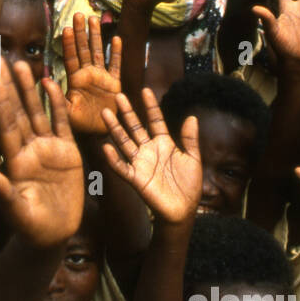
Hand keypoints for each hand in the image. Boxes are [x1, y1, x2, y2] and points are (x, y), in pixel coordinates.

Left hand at [0, 59, 83, 246]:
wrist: (53, 233)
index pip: (5, 124)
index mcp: (15, 160)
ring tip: (21, 63)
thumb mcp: (17, 211)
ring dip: (29, 89)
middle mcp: (29, 149)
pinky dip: (57, 104)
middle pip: (17, 112)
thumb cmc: (31, 226)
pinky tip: (51, 83)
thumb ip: (3, 192)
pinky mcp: (67, 152)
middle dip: (8, 86)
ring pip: (37, 112)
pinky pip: (61, 123)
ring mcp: (47, 149)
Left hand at [63, 13, 121, 134]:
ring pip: (98, 52)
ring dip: (96, 36)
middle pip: (83, 49)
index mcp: (74, 80)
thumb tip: (43, 79)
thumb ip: (56, 96)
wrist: (99, 133)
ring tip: (94, 19)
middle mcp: (87, 75)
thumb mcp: (65, 111)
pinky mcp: (114, 83)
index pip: (70, 57)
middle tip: (78, 14)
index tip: (65, 28)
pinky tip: (116, 39)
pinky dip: (116, 53)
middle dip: (81, 32)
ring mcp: (101, 77)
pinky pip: (115, 65)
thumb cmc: (79, 124)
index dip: (68, 43)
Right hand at [101, 90, 201, 221]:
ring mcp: (141, 163)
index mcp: (164, 144)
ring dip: (115, 129)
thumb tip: (192, 117)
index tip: (146, 90)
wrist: (184, 210)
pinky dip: (114, 159)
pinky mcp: (136, 179)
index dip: (151, 106)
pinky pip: (122, 167)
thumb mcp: (193, 159)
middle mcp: (149, 150)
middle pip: (135, 128)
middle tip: (119, 96)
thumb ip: (190, 139)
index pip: (155, 120)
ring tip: (106, 113)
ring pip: (124, 142)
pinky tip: (106, 147)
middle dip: (127, 112)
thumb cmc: (189, 185)